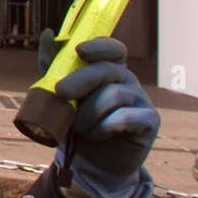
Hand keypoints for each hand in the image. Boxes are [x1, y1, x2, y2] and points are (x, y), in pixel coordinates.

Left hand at [39, 31, 158, 197]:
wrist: (91, 163)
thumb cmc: (75, 124)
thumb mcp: (58, 95)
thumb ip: (52, 66)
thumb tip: (47, 34)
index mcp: (108, 70)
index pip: (113, 49)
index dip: (99, 46)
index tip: (79, 51)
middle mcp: (128, 81)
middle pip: (107, 70)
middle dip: (80, 80)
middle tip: (60, 92)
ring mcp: (141, 100)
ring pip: (114, 95)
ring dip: (89, 113)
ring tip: (78, 128)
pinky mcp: (149, 122)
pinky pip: (126, 117)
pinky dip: (104, 126)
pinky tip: (96, 134)